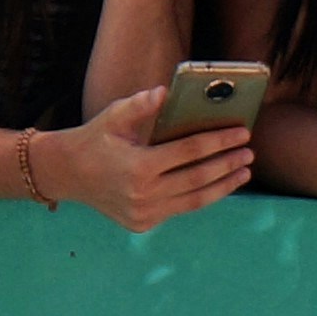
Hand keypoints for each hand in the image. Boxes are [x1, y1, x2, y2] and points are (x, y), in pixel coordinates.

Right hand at [43, 88, 250, 231]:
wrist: (67, 173)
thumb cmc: (96, 138)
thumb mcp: (113, 116)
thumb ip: (140, 104)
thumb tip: (165, 92)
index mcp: (138, 166)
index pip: (189, 152)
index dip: (218, 142)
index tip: (242, 134)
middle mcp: (143, 194)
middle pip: (198, 178)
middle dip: (228, 164)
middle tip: (249, 153)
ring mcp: (144, 213)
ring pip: (195, 200)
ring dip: (224, 186)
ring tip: (243, 172)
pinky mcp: (143, 223)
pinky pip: (181, 208)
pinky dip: (202, 196)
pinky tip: (219, 184)